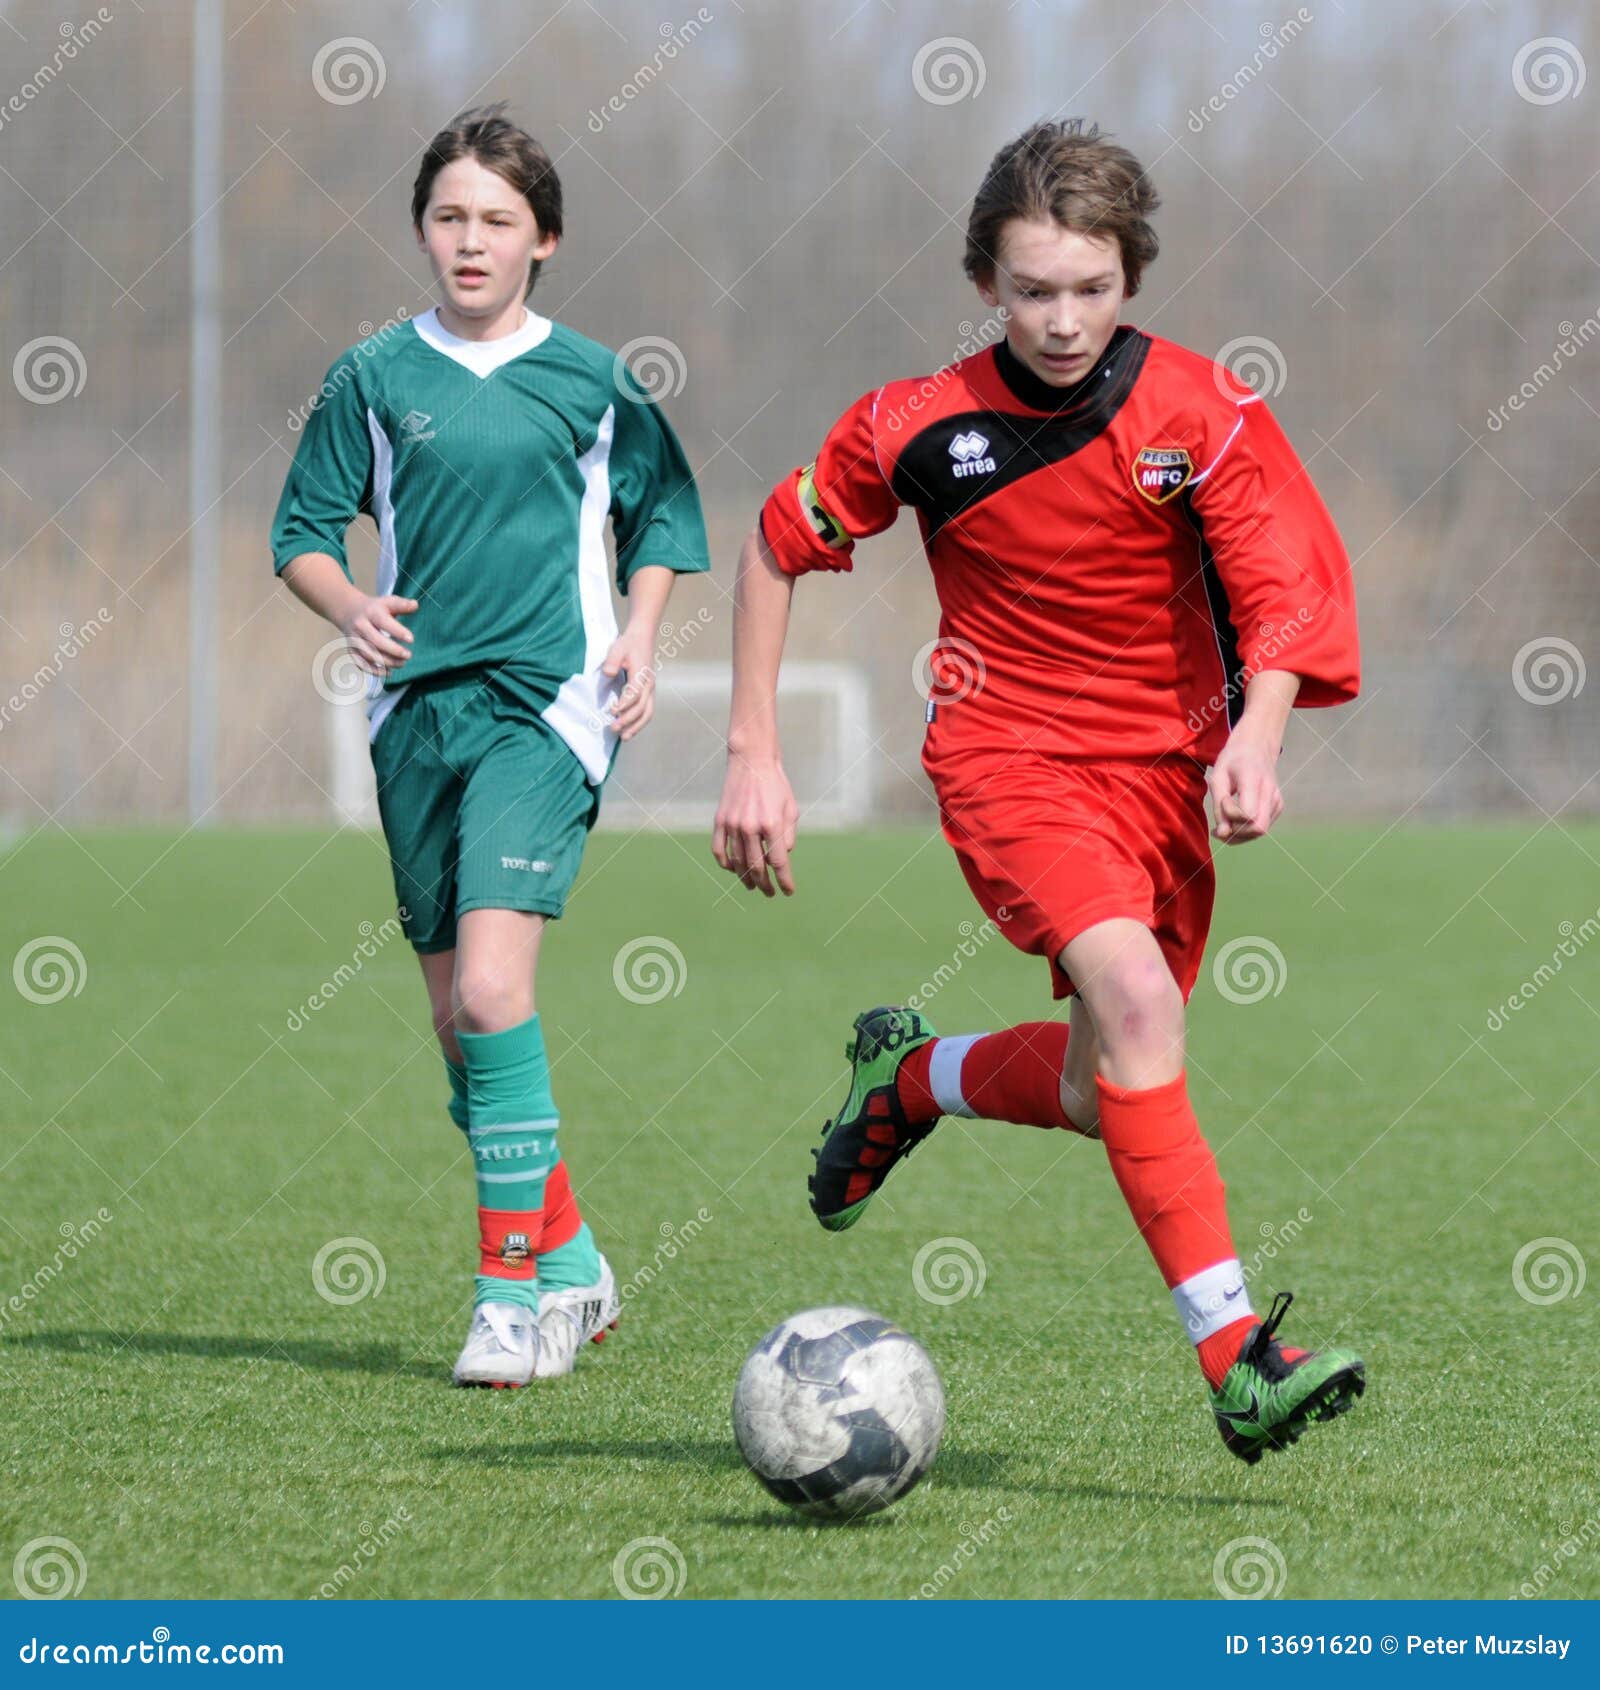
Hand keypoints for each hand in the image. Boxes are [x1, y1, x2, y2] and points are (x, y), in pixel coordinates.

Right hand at [339, 593, 416, 676]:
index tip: (411, 639)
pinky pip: (361, 663)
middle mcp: (360, 626)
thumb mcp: (388, 602)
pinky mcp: (351, 650)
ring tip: (402, 663)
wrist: (349, 610)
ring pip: (369, 654)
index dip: (397, 631)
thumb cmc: (375, 608)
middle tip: (408, 655)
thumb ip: (402, 605)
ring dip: (387, 662)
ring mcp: (354, 639)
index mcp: (371, 612)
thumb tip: (415, 605)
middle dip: (393, 650)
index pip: (384, 622)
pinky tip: (389, 672)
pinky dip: (374, 671)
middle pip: (376, 641)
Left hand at [601, 625, 656, 740]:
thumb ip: (612, 661)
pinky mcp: (648, 692)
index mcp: (642, 675)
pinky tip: (628, 728)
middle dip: (628, 720)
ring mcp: (650, 689)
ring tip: (624, 737)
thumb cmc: (628, 644)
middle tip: (613, 728)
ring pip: (648, 713)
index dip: (624, 705)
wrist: (642, 638)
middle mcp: (649, 685)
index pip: (635, 695)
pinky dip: (639, 721)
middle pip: (643, 708)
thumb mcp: (617, 648)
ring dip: (636, 726)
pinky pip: (647, 710)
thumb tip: (608, 674)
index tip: (612, 711)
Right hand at [712, 754, 797, 895]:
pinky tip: (733, 870)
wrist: (752, 761)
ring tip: (752, 885)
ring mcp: (733, 824)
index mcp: (772, 824)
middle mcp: (751, 826)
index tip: (788, 891)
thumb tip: (782, 857)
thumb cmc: (776, 785)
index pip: (779, 862)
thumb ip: (788, 836)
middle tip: (770, 892)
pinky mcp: (720, 820)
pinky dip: (725, 863)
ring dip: (745, 878)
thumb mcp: (791, 809)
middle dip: (765, 884)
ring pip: (737, 862)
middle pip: (757, 867)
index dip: (784, 880)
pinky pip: (719, 849)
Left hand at [1207, 722, 1283, 843]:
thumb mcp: (1218, 777)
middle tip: (1219, 826)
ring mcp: (1277, 800)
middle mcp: (1270, 792)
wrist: (1256, 747)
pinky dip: (1246, 829)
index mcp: (1254, 780)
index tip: (1222, 800)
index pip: (1248, 814)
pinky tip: (1235, 819)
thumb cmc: (1233, 760)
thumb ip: (1218, 807)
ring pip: (1260, 831)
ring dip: (1239, 834)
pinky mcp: (1278, 807)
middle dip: (1236, 833)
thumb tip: (1223, 834)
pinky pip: (1262, 827)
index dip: (1230, 814)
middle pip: (1258, 828)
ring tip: (1224, 823)